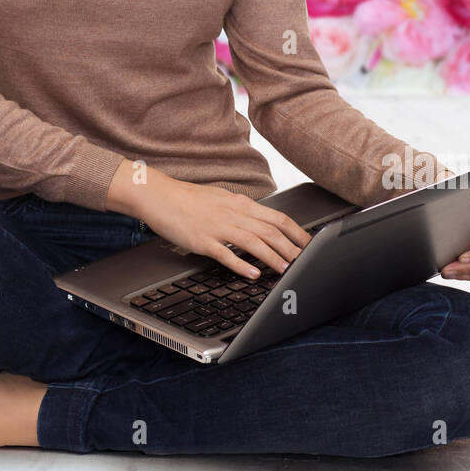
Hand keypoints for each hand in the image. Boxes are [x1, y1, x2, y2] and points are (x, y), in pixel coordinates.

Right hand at [108, 164, 310, 280]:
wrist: (159, 196)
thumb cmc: (188, 199)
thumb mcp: (221, 199)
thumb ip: (242, 211)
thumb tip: (261, 223)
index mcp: (240, 203)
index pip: (277, 217)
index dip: (297, 232)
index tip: (310, 244)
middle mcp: (233, 213)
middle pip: (270, 230)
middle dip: (292, 247)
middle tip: (306, 261)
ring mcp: (217, 227)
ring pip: (253, 242)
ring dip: (273, 257)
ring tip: (287, 270)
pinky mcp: (202, 240)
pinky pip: (225, 254)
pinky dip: (242, 265)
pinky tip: (253, 274)